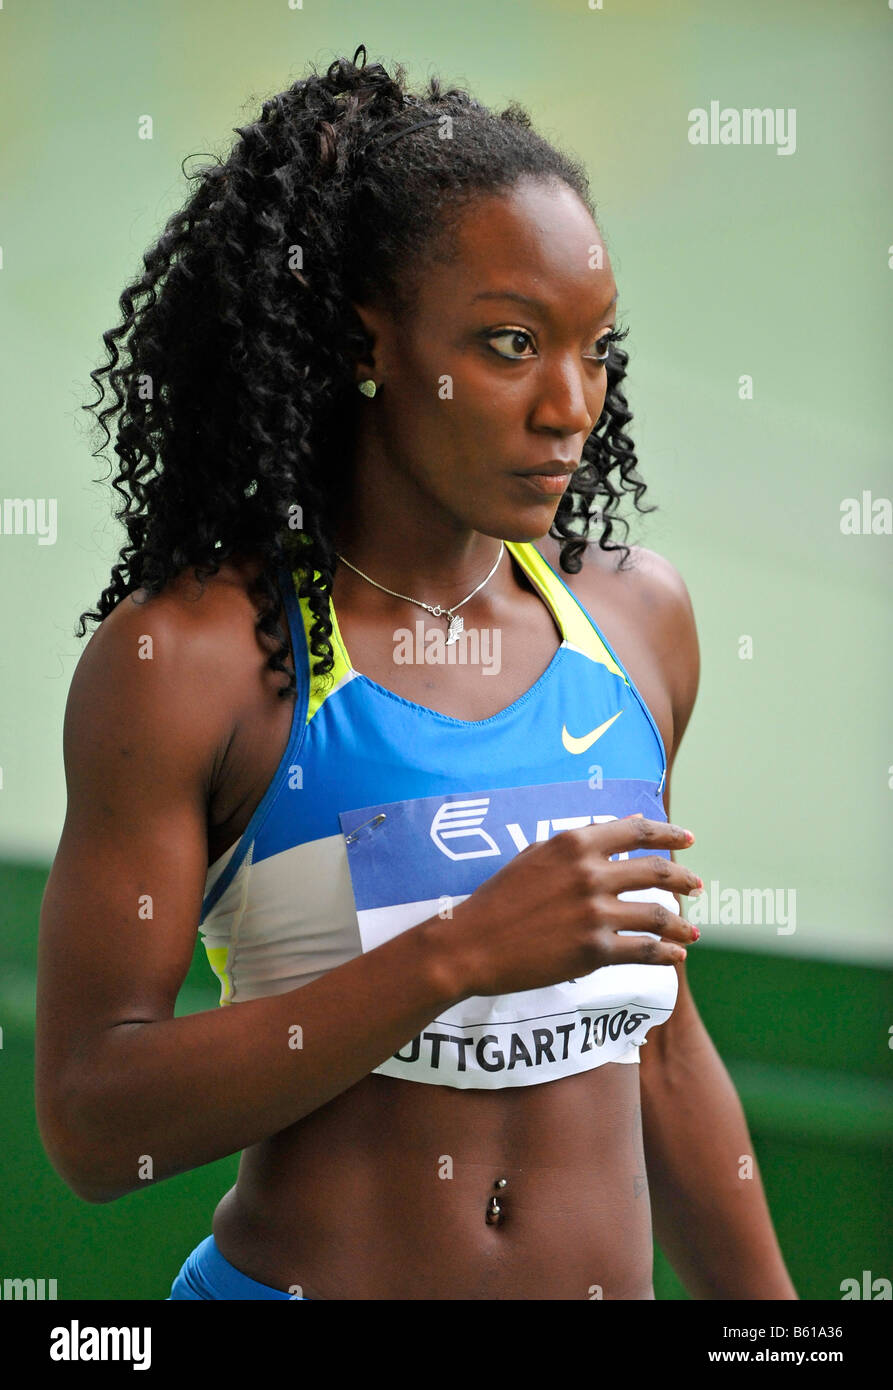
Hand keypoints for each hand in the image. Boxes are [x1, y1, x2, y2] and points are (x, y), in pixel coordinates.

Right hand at [442, 815, 699, 998]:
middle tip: (697, 886)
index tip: (689, 839)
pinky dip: (666, 954)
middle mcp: (590, 874)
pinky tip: (676, 956)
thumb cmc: (498, 899)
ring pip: (657, 915)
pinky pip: (644, 951)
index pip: (636, 831)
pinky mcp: (594, 951)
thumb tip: (617, 834)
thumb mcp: (534, 856)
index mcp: (575, 843)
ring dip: (681, 924)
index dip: (669, 834)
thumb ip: (576, 845)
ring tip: (693, 931)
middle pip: (657, 871)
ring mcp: (595, 913)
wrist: (471, 943)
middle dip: (684, 879)